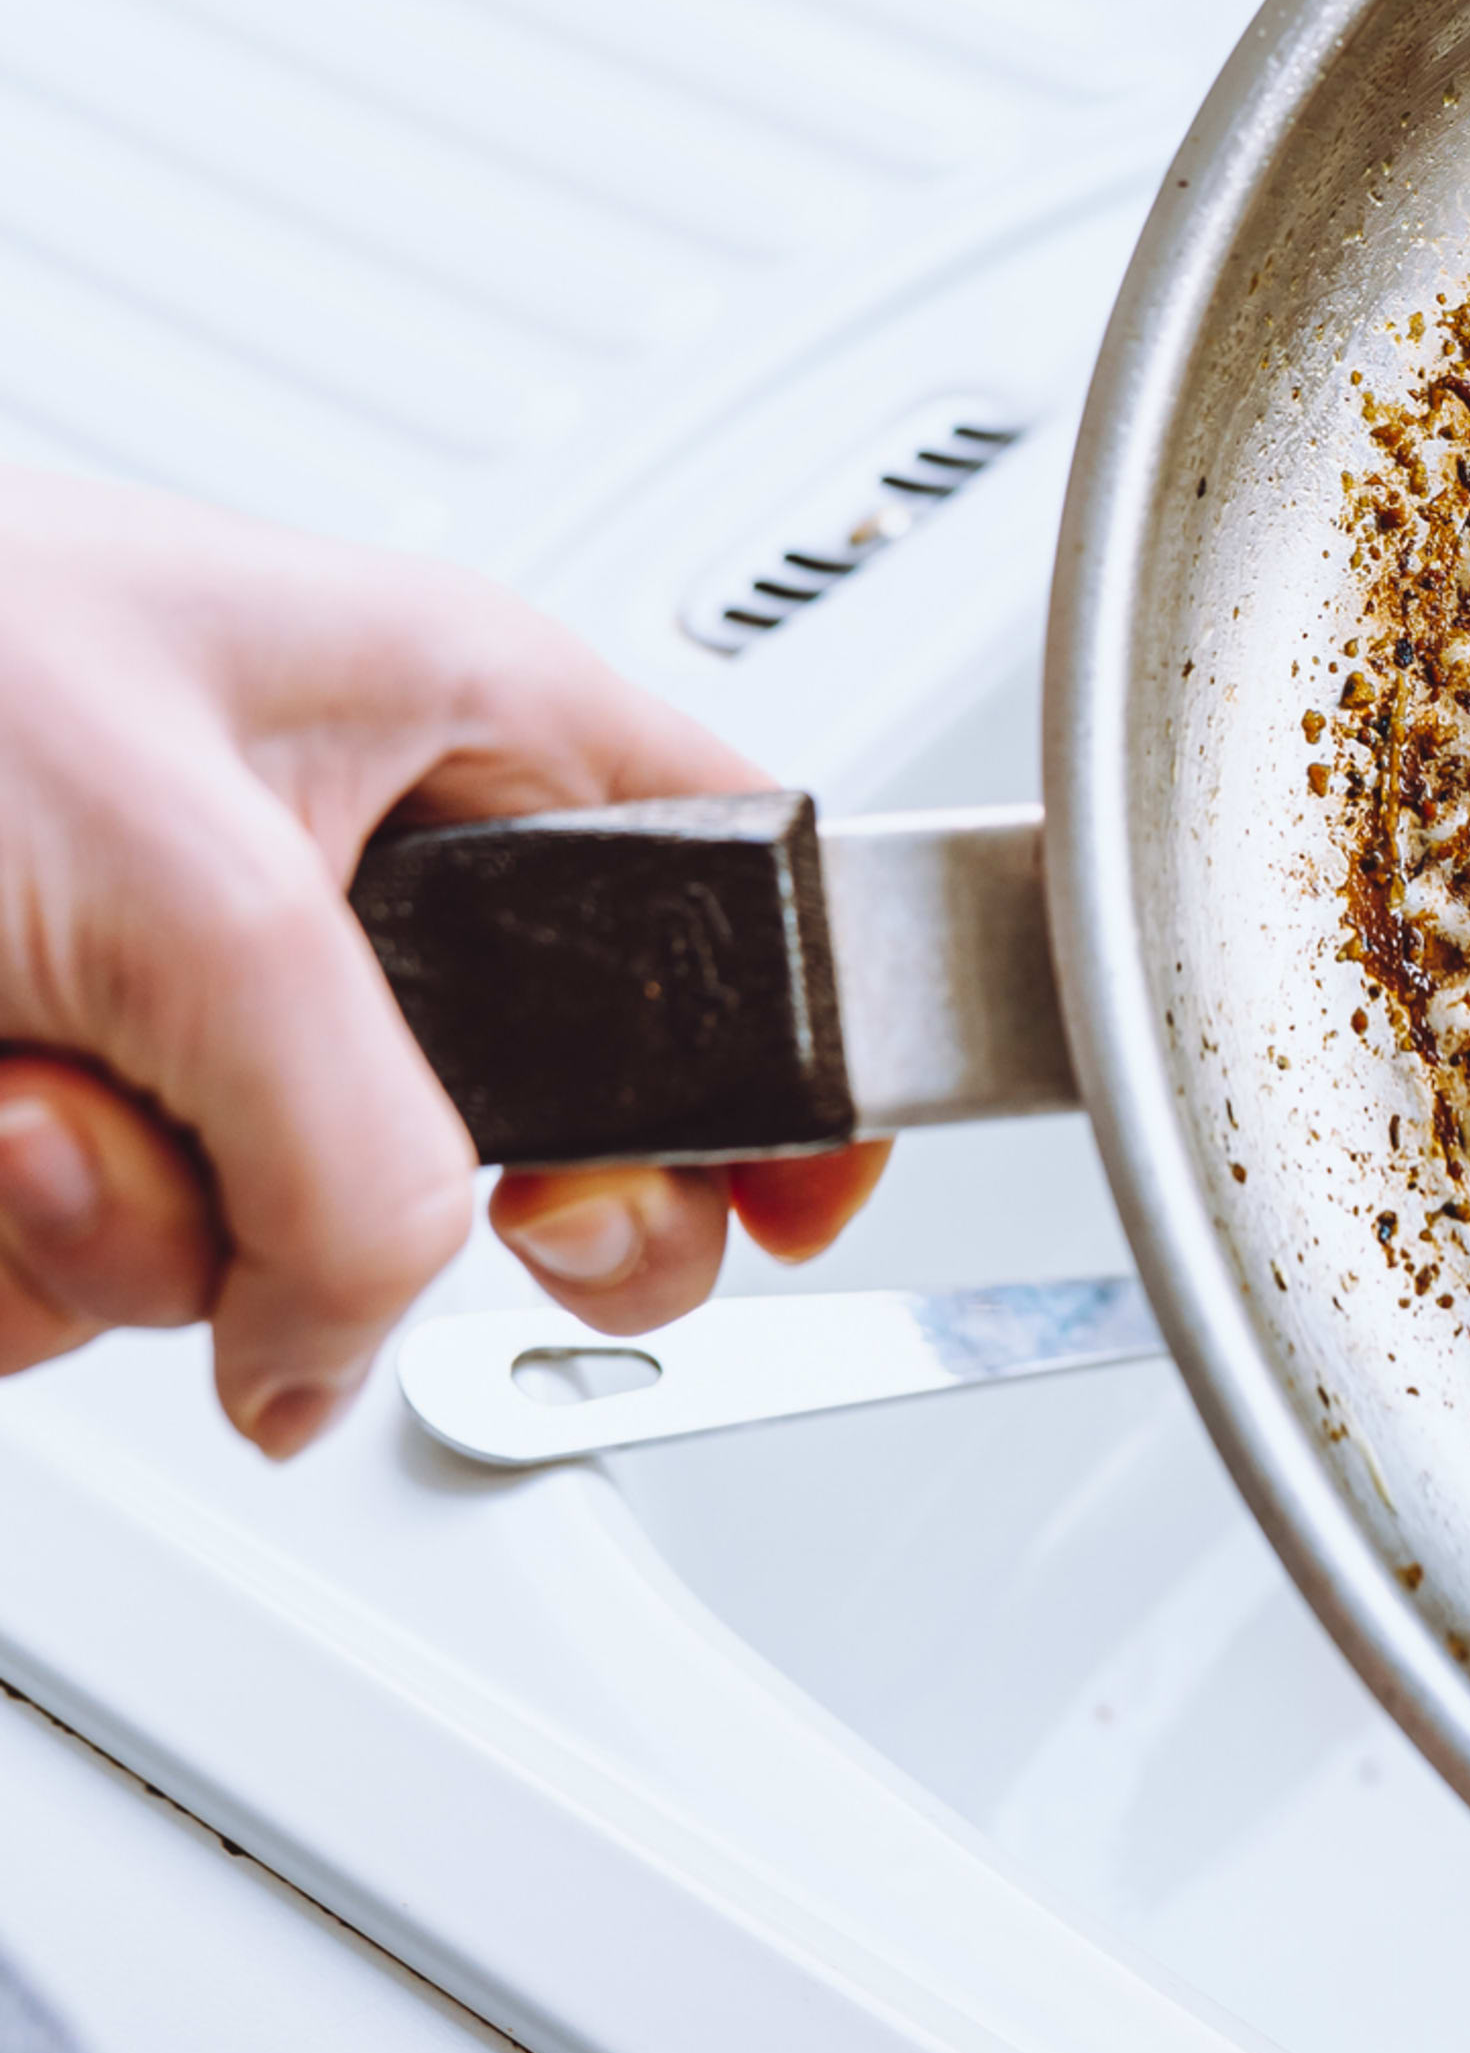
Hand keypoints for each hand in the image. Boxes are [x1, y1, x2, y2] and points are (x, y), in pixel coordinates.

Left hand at [0, 470, 886, 1454]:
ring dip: (124, 1225)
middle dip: (412, 1212)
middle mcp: (328, 870)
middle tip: (394, 1240)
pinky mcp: (37, 1109)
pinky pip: (97, 1276)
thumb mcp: (196, 891)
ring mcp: (176, 1007)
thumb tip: (354, 1338)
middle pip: (516, 1130)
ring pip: (273, 1237)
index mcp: (449, 713)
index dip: (787, 1050)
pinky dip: (6, 1246)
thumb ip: (363, 1144)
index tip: (807, 1203)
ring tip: (10, 1092)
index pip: (727, 885)